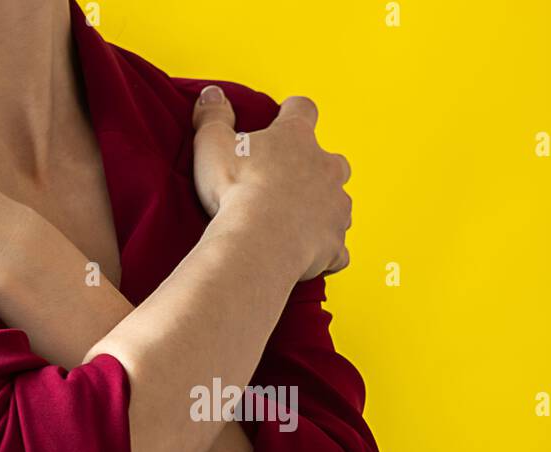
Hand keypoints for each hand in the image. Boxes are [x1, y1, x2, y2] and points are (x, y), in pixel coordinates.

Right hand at [191, 86, 351, 281]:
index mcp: (296, 139)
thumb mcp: (212, 144)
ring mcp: (335, 208)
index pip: (303, 110)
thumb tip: (211, 94)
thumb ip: (212, 116)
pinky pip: (337, 250)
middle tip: (292, 181)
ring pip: (339, 205)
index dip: (294, 112)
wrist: (258, 243)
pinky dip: (326, 253)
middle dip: (319, 169)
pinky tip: (310, 259)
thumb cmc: (235, 191)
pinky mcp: (335, 244)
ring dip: (324, 210)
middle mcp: (325, 169)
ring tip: (298, 223)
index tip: (283, 118)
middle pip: (334, 161)